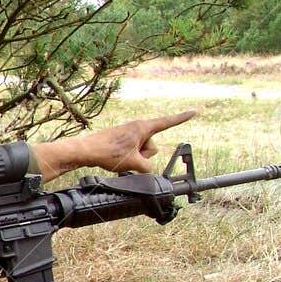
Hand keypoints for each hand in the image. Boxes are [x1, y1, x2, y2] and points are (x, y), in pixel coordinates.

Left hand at [33, 110, 197, 179]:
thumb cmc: (107, 153)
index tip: (194, 111)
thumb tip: (148, 170)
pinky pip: (132, 150)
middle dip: (144, 155)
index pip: (168, 122)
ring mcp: (129, 133)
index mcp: (143, 128)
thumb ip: (148, 167)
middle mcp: (138, 127)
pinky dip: (127, 156)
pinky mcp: (122, 139)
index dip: (182, 118)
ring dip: (134, 157)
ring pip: (142, 150)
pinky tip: (115, 157)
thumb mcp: (133, 163)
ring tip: (119, 157)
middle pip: (152, 145)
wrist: (86, 150)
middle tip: (128, 157)